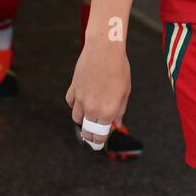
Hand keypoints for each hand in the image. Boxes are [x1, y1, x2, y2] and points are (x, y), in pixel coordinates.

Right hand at [66, 33, 131, 149]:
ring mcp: (80, 99)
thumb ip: (120, 110)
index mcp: (107, 112)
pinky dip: (75, 104)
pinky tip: (81, 100)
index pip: (98, 136)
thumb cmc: (118, 69)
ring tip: (88, 115)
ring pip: (76, 117)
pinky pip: (70, 102)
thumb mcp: (125, 91)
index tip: (97, 144)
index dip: (97, 142)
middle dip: (89, 135)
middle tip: (92, 135)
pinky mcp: (73, 88)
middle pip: (86, 130)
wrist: (104, 50)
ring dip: (82, 119)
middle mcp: (92, 108)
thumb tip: (117, 123)